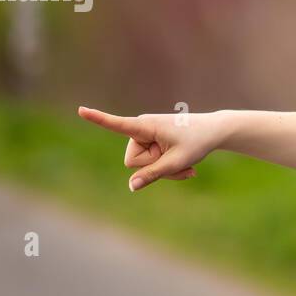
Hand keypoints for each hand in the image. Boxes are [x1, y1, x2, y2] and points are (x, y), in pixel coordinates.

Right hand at [77, 106, 223, 191]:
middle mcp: (141, 128)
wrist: (214, 131)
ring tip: (183, 161)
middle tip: (178, 160)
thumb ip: (152, 174)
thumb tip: (132, 186)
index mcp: (145, 126)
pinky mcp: (151, 140)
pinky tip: (185, 164)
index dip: (99, 119)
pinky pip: (151, 162)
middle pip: (134, 162)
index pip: (117, 124)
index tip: (81, 109)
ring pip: (143, 165)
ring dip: (163, 168)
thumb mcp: (175, 163)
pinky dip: (167, 166)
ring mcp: (146, 134)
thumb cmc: (197, 143)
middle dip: (154, 167)